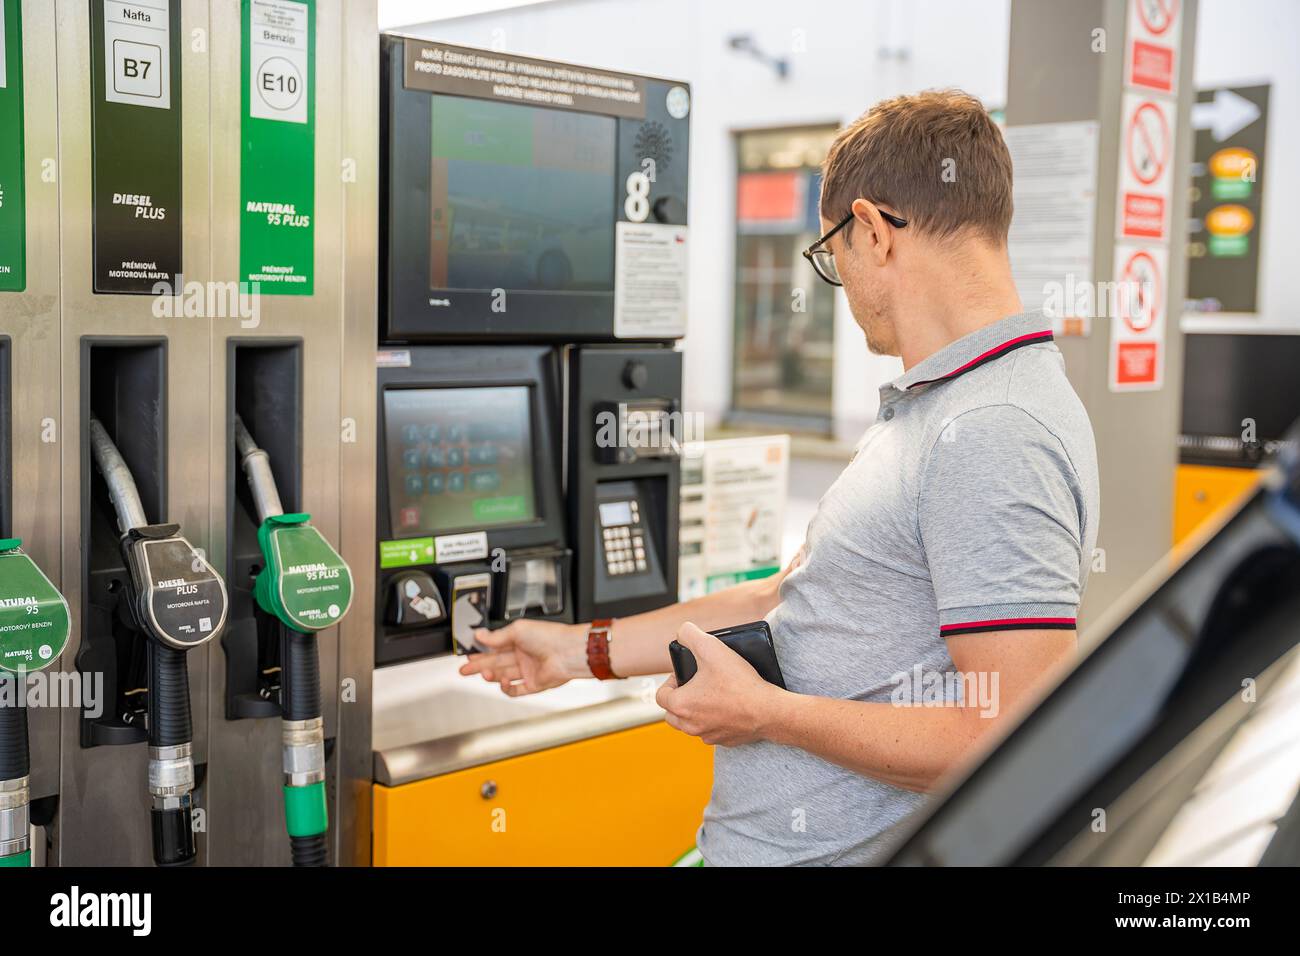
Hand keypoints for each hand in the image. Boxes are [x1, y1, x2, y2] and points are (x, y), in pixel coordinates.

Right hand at [458, 619, 587, 696]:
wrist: (568, 652)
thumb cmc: (549, 636)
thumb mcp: (517, 630)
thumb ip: (496, 636)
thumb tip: (479, 635)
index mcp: (520, 639)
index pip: (495, 646)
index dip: (481, 651)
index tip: (467, 653)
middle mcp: (524, 655)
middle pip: (496, 662)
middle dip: (478, 666)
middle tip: (464, 669)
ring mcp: (529, 670)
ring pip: (503, 675)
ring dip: (491, 676)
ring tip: (482, 674)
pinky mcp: (534, 684)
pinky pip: (516, 689)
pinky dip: (506, 688)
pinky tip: (502, 682)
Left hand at [655, 622, 784, 746]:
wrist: (769, 710)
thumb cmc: (740, 683)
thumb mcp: (711, 647)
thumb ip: (690, 635)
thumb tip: (682, 632)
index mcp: (680, 705)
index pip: (661, 695)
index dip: (670, 681)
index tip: (685, 674)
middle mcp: (690, 725)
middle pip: (672, 714)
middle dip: (679, 699)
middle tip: (695, 685)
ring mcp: (707, 735)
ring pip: (690, 725)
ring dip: (695, 711)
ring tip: (710, 694)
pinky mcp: (724, 740)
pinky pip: (711, 731)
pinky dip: (714, 720)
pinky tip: (727, 706)